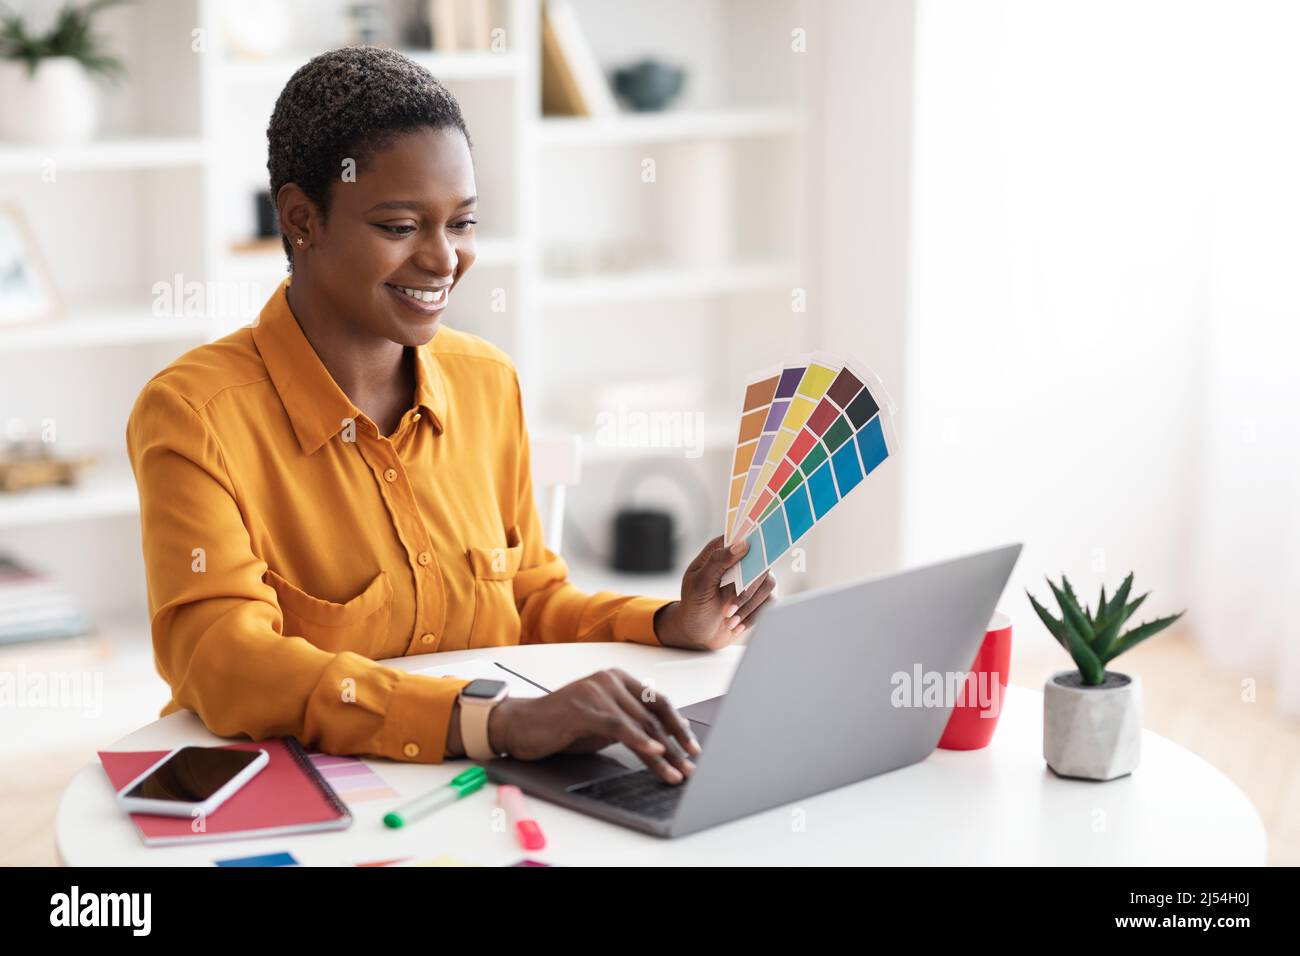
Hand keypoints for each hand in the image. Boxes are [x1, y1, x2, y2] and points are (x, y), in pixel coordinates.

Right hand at [489, 669, 699, 783]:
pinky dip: (639, 741)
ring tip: (676, 773)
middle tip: (691, 767)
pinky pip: (618, 726)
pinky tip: (654, 754)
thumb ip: (628, 724)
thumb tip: (662, 743)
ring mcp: (597, 691)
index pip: (658, 702)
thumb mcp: (602, 724)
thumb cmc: (561, 725)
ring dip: (663, 753)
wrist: (520, 724)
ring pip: (640, 724)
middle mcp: (610, 680)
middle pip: (653, 715)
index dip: (678, 727)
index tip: (692, 748)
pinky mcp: (584, 707)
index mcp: (618, 679)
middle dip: (676, 745)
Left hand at [654, 534, 777, 650]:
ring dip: (749, 605)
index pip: (741, 537)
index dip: (752, 543)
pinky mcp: (761, 596)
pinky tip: (736, 625)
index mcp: (720, 551)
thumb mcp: (700, 583)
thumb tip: (742, 544)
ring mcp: (752, 578)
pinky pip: (770, 601)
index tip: (751, 559)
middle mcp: (740, 561)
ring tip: (728, 620)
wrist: (699, 633)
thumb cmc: (695, 605)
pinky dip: (753, 615)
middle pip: (760, 562)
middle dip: (746, 589)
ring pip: (768, 583)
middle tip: (729, 608)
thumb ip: (718, 561)